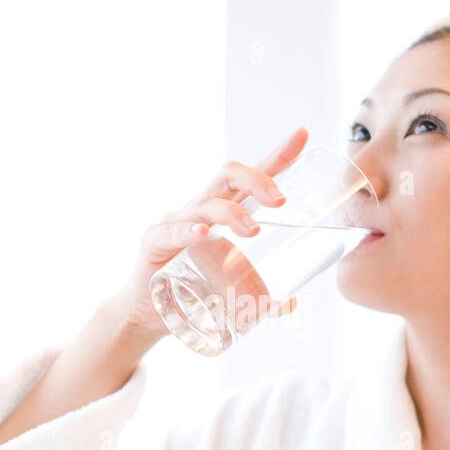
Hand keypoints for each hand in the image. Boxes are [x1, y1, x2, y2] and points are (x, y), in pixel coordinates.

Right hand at [112, 126, 308, 338]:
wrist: (146, 314)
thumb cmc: (190, 289)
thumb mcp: (230, 287)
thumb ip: (261, 292)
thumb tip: (291, 304)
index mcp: (222, 211)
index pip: (250, 177)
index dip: (277, 156)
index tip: (303, 135)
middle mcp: (200, 208)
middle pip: (229, 177)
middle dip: (258, 181)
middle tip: (281, 202)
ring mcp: (176, 222)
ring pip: (206, 203)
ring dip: (232, 212)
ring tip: (252, 229)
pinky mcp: (155, 242)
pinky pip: (172, 231)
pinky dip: (189, 230)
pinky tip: (203, 233)